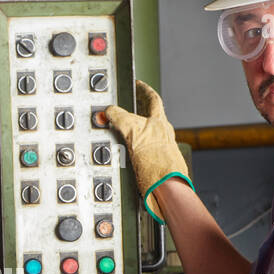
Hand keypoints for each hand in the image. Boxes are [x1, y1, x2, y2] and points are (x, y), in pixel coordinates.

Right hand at [105, 80, 191, 220]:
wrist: (164, 189)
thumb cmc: (157, 163)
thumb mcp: (133, 131)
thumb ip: (120, 117)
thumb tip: (109, 111)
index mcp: (161, 123)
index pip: (153, 99)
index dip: (144, 90)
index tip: (138, 84)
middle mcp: (162, 135)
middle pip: (148, 117)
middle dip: (134, 112)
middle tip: (123, 109)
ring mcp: (159, 151)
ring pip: (143, 135)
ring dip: (130, 132)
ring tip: (116, 134)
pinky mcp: (153, 166)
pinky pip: (139, 151)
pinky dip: (129, 149)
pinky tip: (122, 155)